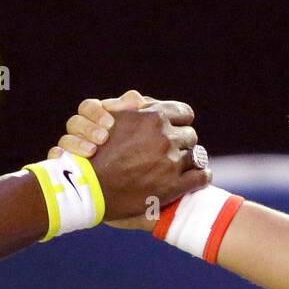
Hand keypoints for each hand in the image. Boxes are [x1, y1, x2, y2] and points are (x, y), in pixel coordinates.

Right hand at [48, 89, 152, 160]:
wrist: (140, 189)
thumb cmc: (144, 155)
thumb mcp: (147, 130)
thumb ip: (139, 112)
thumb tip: (134, 99)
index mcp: (98, 122)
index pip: (89, 108)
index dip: (96, 112)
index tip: (110, 123)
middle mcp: (84, 135)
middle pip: (74, 122)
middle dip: (87, 128)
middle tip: (103, 138)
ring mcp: (74, 153)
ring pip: (64, 140)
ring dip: (76, 143)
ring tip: (92, 152)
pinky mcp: (69, 170)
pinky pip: (55, 160)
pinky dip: (57, 157)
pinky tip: (65, 159)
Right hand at [50, 91, 201, 228]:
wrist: (87, 188)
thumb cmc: (95, 151)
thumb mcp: (110, 120)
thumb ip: (130, 107)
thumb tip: (142, 100)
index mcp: (153, 117)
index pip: (183, 112)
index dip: (179, 119)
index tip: (175, 126)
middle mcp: (165, 137)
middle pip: (189, 135)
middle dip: (182, 141)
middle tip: (173, 149)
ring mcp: (171, 162)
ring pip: (197, 155)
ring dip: (190, 159)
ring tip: (183, 164)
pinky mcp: (174, 186)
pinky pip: (201, 177)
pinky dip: (201, 176)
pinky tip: (198, 177)